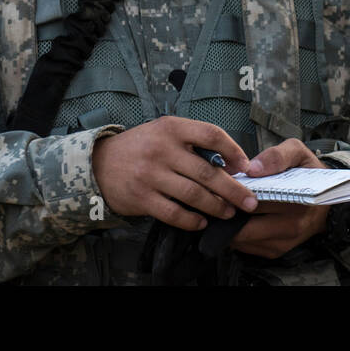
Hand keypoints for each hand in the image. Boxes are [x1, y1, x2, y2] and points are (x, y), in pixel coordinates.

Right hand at [92, 117, 253, 231]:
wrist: (99, 163)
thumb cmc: (141, 147)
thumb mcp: (164, 131)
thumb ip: (192, 142)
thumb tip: (229, 165)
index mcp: (171, 128)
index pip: (211, 134)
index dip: (234, 151)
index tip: (247, 167)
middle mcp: (162, 149)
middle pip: (207, 171)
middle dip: (234, 190)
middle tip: (249, 202)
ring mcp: (151, 174)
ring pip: (194, 195)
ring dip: (216, 207)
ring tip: (228, 213)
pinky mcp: (142, 197)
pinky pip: (174, 213)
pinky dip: (192, 220)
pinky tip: (201, 222)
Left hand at [230, 139, 330, 258]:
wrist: (325, 199)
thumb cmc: (308, 173)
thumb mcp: (298, 153)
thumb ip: (276, 156)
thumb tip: (252, 169)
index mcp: (297, 201)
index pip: (257, 201)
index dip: (235, 194)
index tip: (221, 185)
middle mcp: (291, 226)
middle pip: (246, 224)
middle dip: (227, 212)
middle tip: (216, 197)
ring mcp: (283, 242)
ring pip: (243, 238)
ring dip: (229, 224)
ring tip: (223, 207)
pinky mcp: (275, 251)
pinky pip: (247, 247)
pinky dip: (236, 234)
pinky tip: (235, 218)